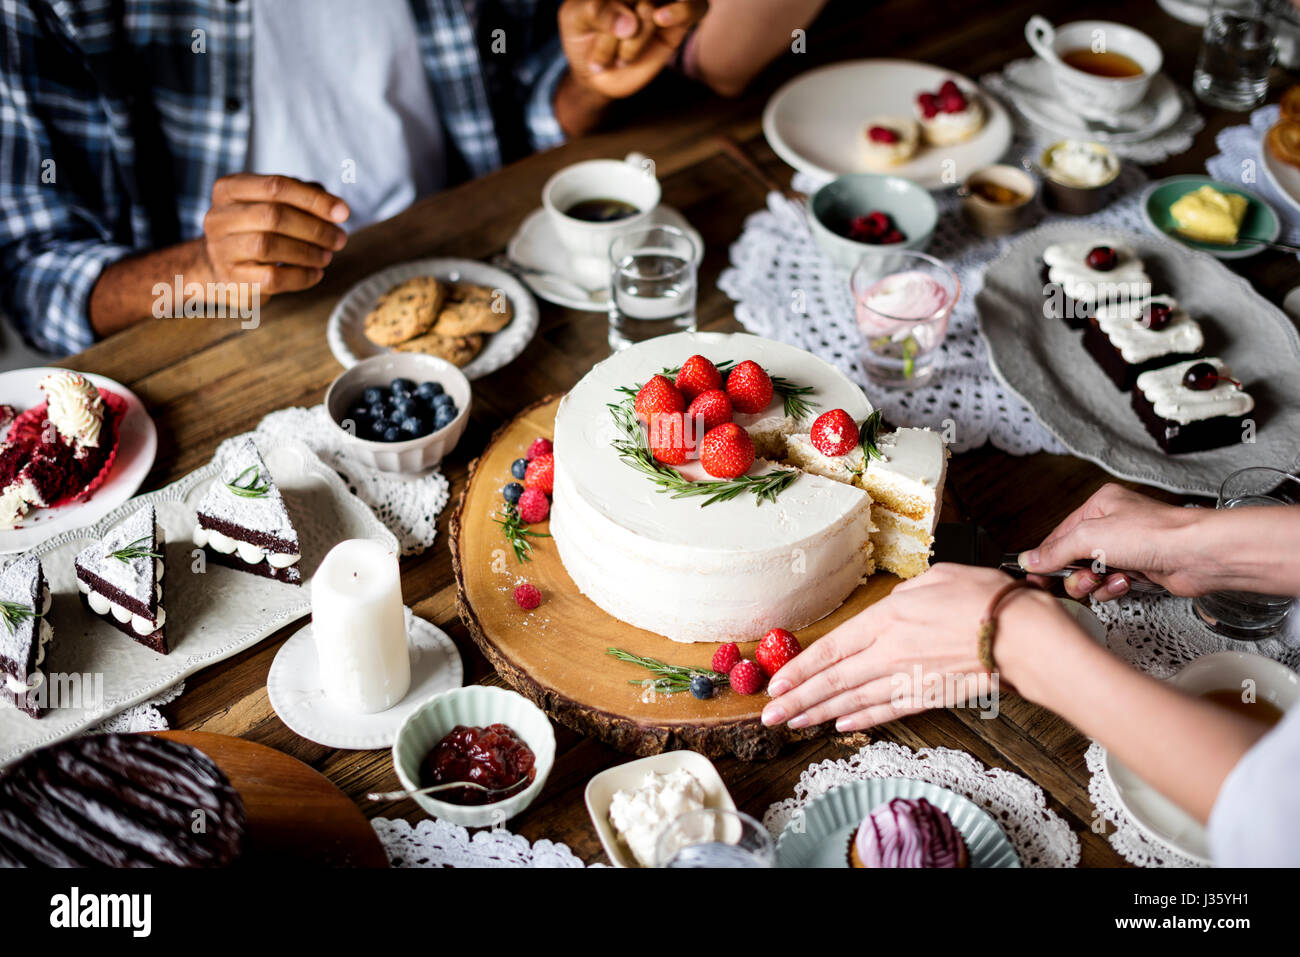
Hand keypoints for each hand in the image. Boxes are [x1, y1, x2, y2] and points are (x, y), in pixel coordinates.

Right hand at [201, 173, 348, 298]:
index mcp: (229, 189)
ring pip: (268, 246)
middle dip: (314, 228)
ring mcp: (220, 250)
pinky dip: (300, 276)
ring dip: (307, 252)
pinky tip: (316, 273)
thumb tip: (336, 208)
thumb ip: (303, 197)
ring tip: (327, 256)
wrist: (220, 266)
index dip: (314, 199)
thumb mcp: (273, 203)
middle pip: (272, 216)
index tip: (343, 212)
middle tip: (339, 239)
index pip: (275, 186)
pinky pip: (270, 278)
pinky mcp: (230, 280)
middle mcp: (218, 217)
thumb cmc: (256, 228)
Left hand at [559, 0, 705, 99]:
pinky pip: (698, 6)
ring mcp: (662, 0)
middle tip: (601, 59)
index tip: (590, 36)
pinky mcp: (681, 20)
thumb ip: (597, 11)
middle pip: (638, 0)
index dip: (605, 13)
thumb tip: (632, 22)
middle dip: (615, 33)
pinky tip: (661, 17)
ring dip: (633, 41)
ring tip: (621, 59)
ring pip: (655, 8)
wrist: (597, 71)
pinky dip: (683, 10)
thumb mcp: (575, 19)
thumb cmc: (584, 36)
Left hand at [761, 564, 1063, 732]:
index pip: (831, 648)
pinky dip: (861, 720)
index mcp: (886, 619)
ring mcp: (907, 679)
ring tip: (793, 724)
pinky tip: (841, 726)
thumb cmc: (983, 598)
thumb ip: (903, 597)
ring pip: (853, 701)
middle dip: (797, 700)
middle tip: (769, 715)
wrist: (1021, 634)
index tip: (776, 682)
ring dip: (819, 714)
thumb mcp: (934, 579)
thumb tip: (892, 607)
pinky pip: (886, 711)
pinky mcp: (928, 697)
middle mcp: (888, 653)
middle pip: (832, 681)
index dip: (800, 668)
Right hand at [1020, 483, 1209, 600]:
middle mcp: (1113, 525)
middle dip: (1076, 573)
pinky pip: (1111, 584)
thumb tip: (1030, 559)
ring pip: (1091, 575)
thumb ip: (1055, 550)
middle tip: (1083, 579)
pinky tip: (1126, 583)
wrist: (1196, 555)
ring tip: (1110, 579)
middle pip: (1073, 558)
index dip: (1046, 557)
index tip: (1034, 577)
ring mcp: (1127, 549)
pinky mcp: (1139, 570)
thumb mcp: (1090, 536)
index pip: (1059, 535)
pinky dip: (1115, 588)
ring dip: (1097, 582)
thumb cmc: (1154, 534)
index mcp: (1099, 506)